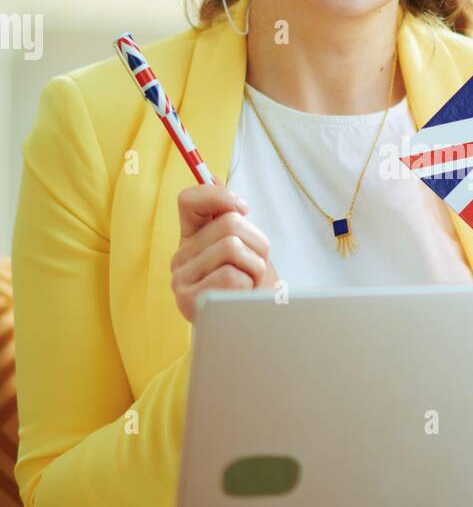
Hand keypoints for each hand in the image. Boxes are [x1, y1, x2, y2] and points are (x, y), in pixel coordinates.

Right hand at [171, 181, 279, 323]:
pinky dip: (248, 285)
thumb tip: (214, 175)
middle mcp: (180, 257)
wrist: (253, 330)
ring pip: (231, 247)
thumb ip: (229, 218)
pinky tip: (242, 298)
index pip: (189, 200)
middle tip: (257, 265)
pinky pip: (231, 275)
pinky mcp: (190, 300)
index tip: (243, 209)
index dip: (218, 195)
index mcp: (192, 239)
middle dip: (257, 242)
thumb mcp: (245, 250)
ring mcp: (181, 280)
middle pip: (229, 223)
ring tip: (250, 283)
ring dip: (255, 266)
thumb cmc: (250, 289)